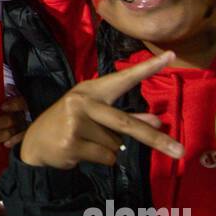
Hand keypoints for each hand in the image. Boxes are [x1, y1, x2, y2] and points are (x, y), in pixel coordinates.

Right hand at [18, 52, 182, 167]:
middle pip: (126, 123)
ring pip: (115, 145)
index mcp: (92, 89)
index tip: (171, 56)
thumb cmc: (71, 126)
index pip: (124, 78)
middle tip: (180, 151)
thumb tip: (158, 121)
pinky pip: (106, 157)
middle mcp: (83, 101)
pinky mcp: (71, 142)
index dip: (147, 68)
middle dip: (155, 139)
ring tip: (86, 142)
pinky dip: (100, 159)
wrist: (35, 145)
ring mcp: (76, 121)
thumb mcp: (96, 117)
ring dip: (108, 149)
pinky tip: (81, 151)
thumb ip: (127, 118)